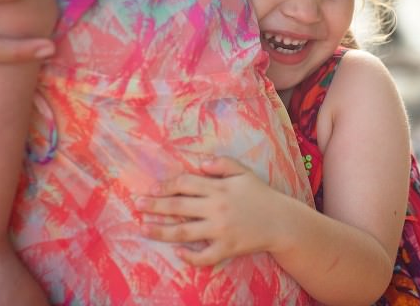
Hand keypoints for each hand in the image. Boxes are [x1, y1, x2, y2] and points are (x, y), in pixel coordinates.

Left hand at [138, 157, 283, 265]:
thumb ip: (223, 164)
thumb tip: (200, 164)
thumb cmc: (261, 196)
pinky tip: (178, 253)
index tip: (152, 188)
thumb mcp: (244, 173)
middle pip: (178, 205)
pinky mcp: (227, 248)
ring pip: (183, 231)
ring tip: (143, 228)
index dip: (166, 184)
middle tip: (137, 205)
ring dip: (160, 230)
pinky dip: (190, 256)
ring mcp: (220, 229)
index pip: (185, 183)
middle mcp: (216, 207)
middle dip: (155, 205)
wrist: (282, 222)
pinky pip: (204, 255)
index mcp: (219, 187)